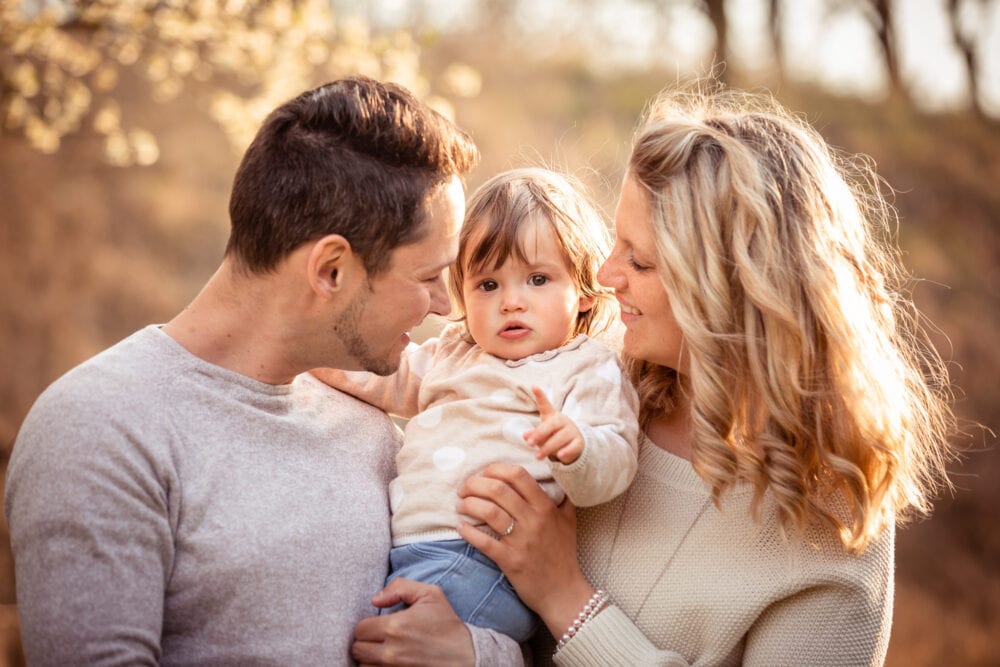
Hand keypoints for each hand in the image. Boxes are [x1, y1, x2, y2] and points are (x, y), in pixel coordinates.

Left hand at [352, 578, 473, 666]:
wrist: (465, 656)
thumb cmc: (447, 624)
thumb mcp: (430, 594)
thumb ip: (400, 587)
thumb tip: (375, 600)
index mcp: (395, 626)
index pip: (360, 629)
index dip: (368, 625)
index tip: (379, 625)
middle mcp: (390, 651)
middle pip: (357, 649)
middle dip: (366, 641)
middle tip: (380, 638)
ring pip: (363, 665)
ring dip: (370, 658)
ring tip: (383, 651)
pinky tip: (387, 662)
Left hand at [456, 464, 594, 637]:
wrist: (563, 592)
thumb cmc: (564, 555)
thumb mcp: (569, 521)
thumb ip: (562, 498)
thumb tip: (558, 478)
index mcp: (545, 507)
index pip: (518, 475)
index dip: (496, 469)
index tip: (485, 473)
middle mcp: (533, 520)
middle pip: (498, 490)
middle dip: (475, 484)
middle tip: (464, 488)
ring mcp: (521, 541)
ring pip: (489, 512)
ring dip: (469, 505)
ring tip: (460, 504)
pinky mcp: (510, 561)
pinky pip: (484, 542)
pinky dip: (469, 532)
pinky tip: (461, 527)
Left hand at [523, 386, 583, 463]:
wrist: (576, 445)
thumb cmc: (555, 436)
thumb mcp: (544, 435)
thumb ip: (534, 434)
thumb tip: (525, 436)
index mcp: (553, 416)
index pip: (546, 405)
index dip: (540, 396)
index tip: (534, 386)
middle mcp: (563, 421)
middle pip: (552, 425)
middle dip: (540, 434)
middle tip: (530, 443)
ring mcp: (572, 431)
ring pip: (560, 438)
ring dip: (548, 448)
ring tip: (538, 456)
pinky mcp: (579, 443)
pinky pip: (573, 447)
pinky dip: (566, 451)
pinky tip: (559, 456)